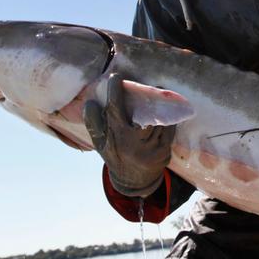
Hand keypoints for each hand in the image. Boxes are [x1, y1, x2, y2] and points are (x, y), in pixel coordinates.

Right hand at [82, 73, 174, 196]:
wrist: (134, 181)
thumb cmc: (115, 154)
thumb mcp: (100, 142)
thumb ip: (94, 123)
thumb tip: (89, 103)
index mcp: (114, 138)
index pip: (113, 111)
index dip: (114, 93)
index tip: (116, 77)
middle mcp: (131, 144)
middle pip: (140, 113)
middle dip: (146, 97)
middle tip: (150, 83)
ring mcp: (148, 149)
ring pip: (156, 120)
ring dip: (159, 105)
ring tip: (160, 90)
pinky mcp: (163, 152)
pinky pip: (168, 129)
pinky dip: (168, 119)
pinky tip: (168, 109)